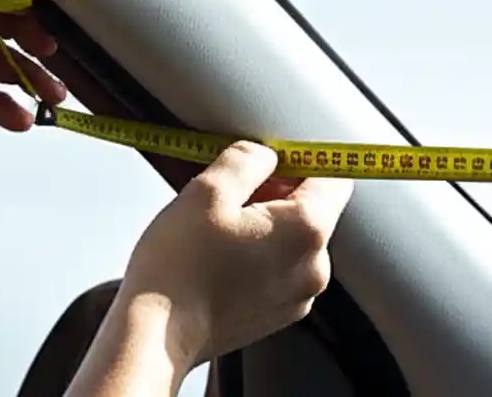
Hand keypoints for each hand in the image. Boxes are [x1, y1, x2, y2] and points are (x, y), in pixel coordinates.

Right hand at [116, 142, 353, 369]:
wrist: (157, 336)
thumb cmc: (180, 266)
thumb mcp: (208, 189)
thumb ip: (247, 159)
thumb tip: (264, 155)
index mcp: (306, 230)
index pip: (334, 176)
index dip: (302, 160)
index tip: (270, 161)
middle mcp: (314, 266)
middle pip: (313, 209)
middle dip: (277, 193)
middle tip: (231, 196)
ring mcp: (298, 295)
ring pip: (293, 239)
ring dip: (265, 225)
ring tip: (220, 230)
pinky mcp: (278, 314)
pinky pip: (280, 268)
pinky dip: (258, 255)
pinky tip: (220, 256)